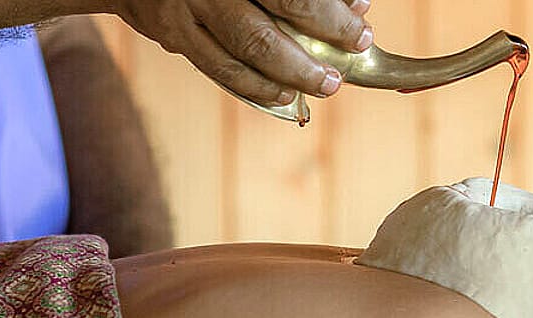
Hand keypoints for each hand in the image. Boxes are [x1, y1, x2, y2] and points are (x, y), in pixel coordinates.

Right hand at [110, 0, 371, 106]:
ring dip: (289, 76)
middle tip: (342, 71)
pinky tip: (284, 94)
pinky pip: (217, 69)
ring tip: (324, 87)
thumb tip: (349, 5)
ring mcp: (184, 8)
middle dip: (314, 52)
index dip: (329, 13)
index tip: (361, 22)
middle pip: (265, 27)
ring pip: (243, 53)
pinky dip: (255, 87)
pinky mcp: (172, 33)